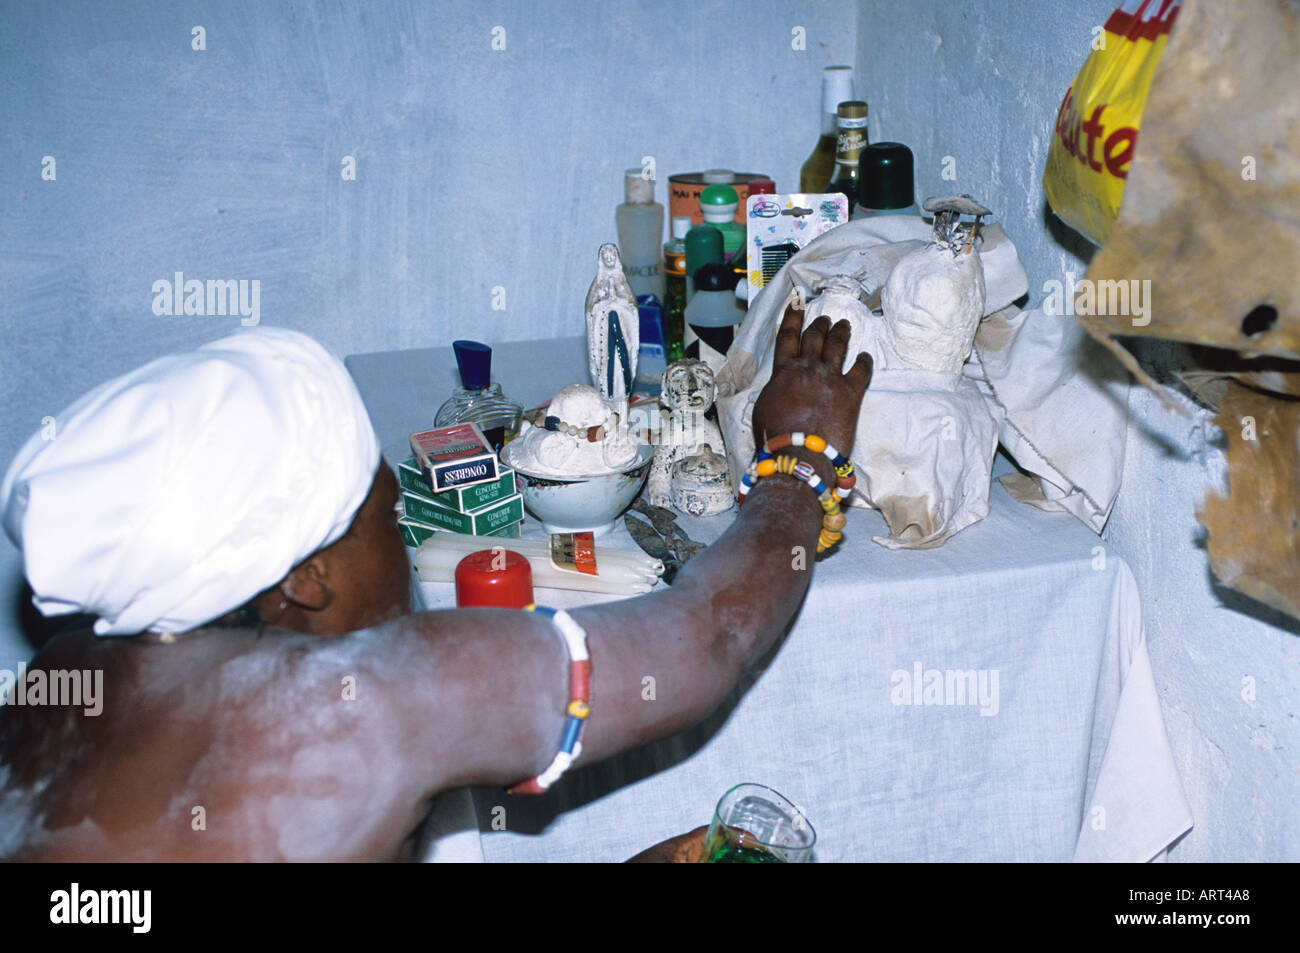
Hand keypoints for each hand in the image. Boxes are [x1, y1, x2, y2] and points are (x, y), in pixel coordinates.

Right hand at [752, 303, 872, 460]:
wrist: (798, 455)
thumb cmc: (775, 439)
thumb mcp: (763, 409)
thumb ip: (774, 391)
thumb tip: (780, 388)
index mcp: (783, 372)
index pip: (788, 337)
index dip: (793, 318)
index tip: (797, 305)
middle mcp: (807, 368)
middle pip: (815, 337)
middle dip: (820, 324)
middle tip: (825, 318)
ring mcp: (831, 378)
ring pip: (837, 346)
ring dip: (841, 333)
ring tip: (844, 325)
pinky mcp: (851, 393)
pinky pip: (861, 370)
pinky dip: (864, 361)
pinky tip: (865, 356)